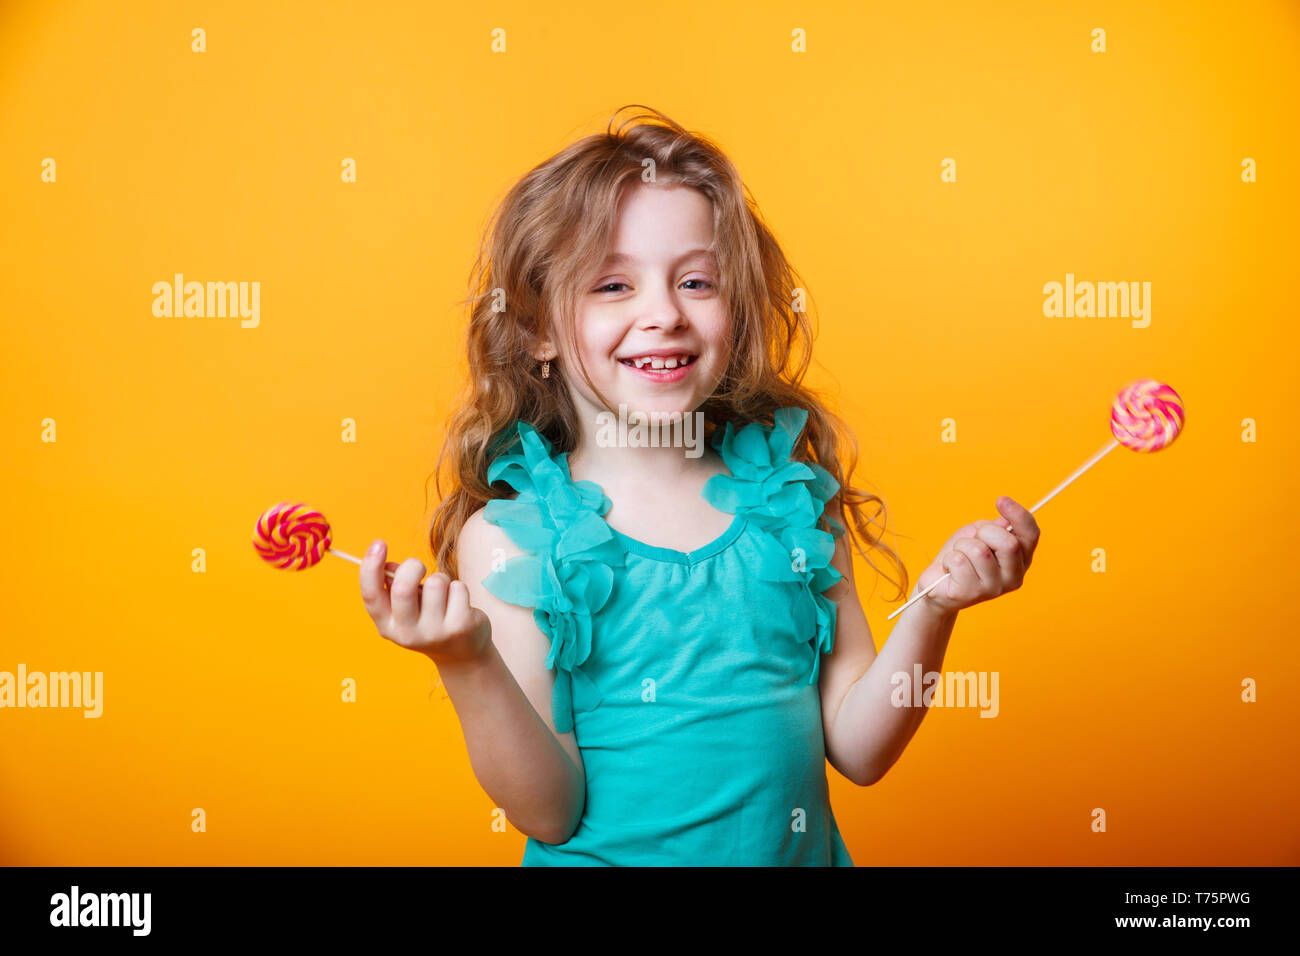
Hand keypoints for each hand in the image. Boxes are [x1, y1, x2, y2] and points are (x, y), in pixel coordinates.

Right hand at [359, 540, 491, 664]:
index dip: (371, 567)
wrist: (461, 653)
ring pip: (435, 583)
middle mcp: (406, 633)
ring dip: (440, 578)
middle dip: (412, 567)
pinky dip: (458, 588)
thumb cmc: (429, 618)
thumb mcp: (407, 607)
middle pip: (403, 588)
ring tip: (443, 592)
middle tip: (420, 567)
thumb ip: (394, 586)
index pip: (371, 595)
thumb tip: (389, 564)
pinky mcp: (459, 627)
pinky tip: (459, 603)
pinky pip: (457, 588)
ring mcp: (434, 632)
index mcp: (387, 625)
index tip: (379, 543)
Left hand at [914, 496, 1040, 615]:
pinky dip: (948, 559)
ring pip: (979, 550)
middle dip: (985, 532)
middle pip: (1008, 543)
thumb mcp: (980, 534)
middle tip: (973, 539)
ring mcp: (993, 589)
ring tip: (959, 556)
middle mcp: (1013, 577)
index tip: (1001, 500)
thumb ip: (996, 528)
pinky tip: (949, 570)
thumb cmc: (963, 555)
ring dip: (962, 546)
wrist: (938, 583)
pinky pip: (958, 561)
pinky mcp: (969, 594)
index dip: (1019, 515)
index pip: (1031, 535)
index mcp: (1022, 560)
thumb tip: (1006, 522)